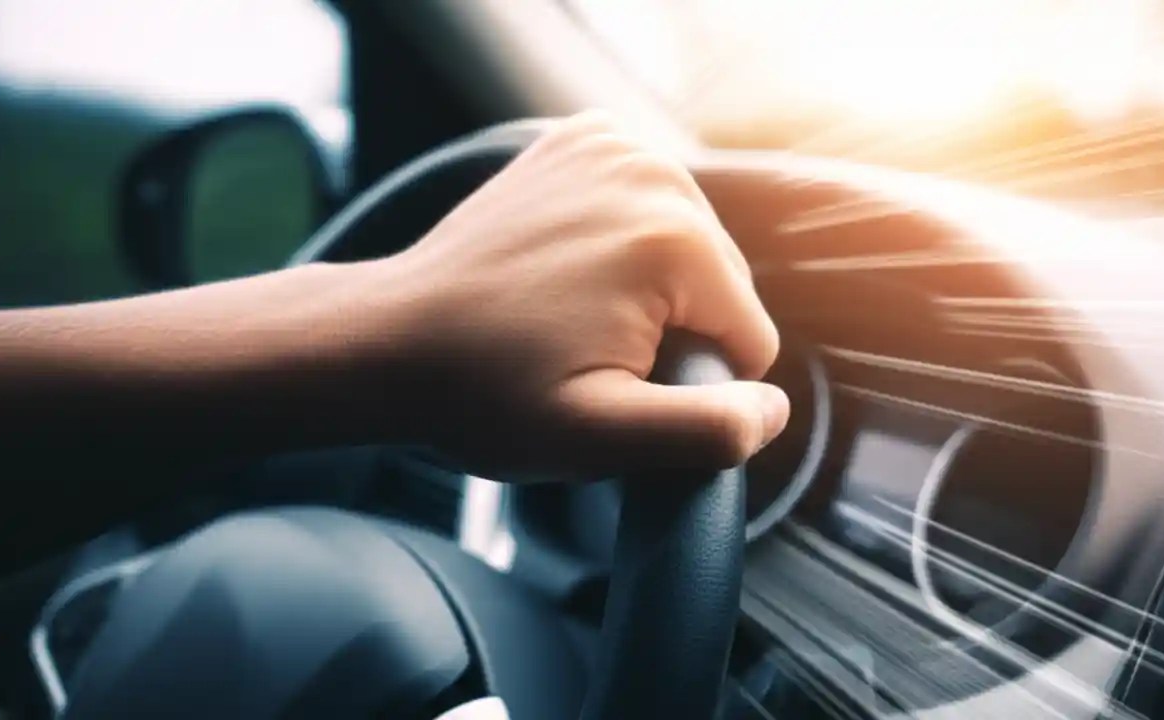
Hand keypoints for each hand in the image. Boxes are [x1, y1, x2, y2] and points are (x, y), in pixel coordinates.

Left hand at [325, 112, 788, 476]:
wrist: (391, 338)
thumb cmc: (484, 394)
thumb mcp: (598, 436)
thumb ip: (706, 431)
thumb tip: (773, 409)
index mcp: (674, 240)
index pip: (750, 341)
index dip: (693, 386)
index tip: (616, 382)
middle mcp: (653, 173)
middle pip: (724, 288)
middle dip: (675, 332)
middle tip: (585, 351)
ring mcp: (614, 146)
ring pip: (691, 249)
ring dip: (652, 289)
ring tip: (570, 314)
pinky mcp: (584, 141)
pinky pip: (649, 208)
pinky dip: (623, 241)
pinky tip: (569, 271)